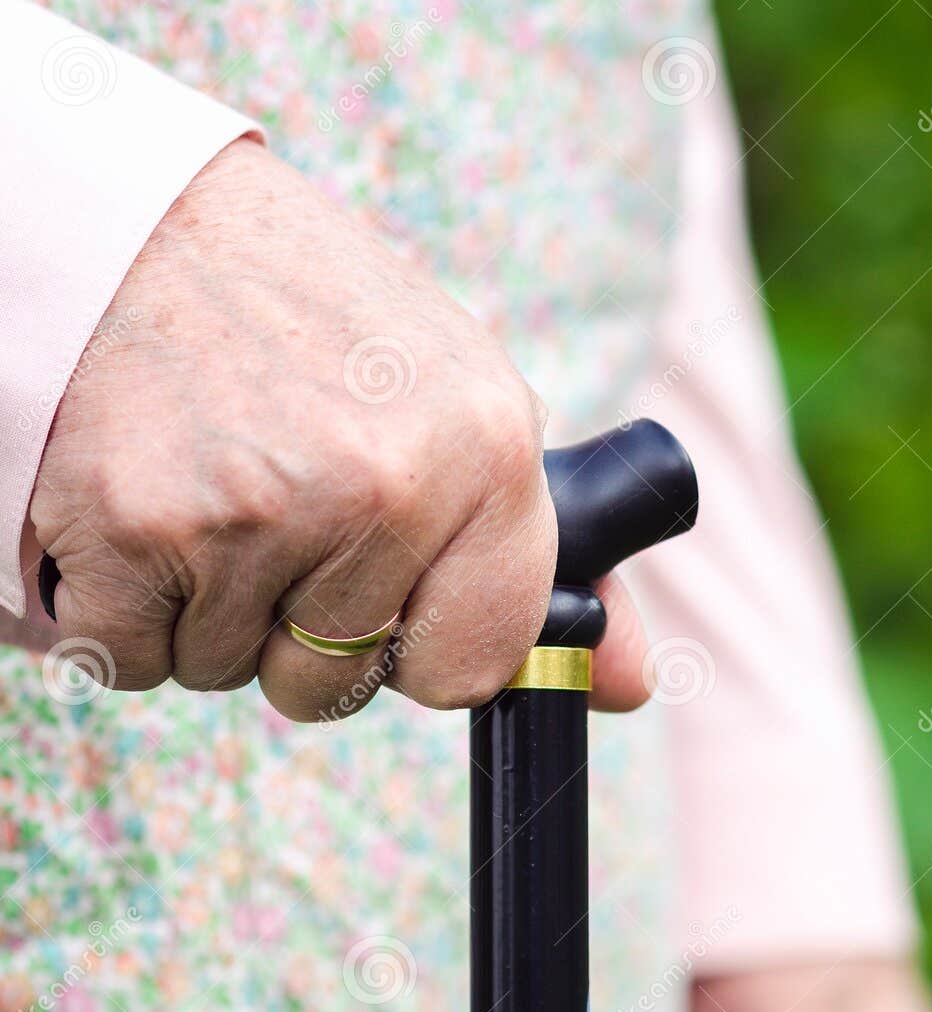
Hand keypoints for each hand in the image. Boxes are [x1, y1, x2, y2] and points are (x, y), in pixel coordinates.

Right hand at [29, 139, 648, 719]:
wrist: (138, 222)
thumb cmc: (312, 328)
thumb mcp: (459, 411)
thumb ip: (541, 564)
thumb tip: (629, 687)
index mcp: (488, 450)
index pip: (469, 667)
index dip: (412, 645)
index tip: (378, 584)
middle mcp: (384, 484)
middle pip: (330, 687)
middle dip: (289, 629)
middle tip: (267, 505)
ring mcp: (255, 509)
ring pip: (222, 671)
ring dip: (204, 610)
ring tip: (203, 481)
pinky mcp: (134, 527)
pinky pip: (128, 658)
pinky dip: (119, 608)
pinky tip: (137, 502)